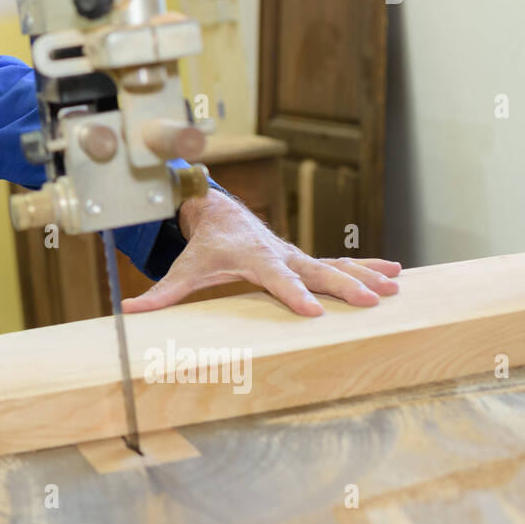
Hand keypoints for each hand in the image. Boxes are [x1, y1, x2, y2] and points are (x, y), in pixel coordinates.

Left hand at [121, 189, 400, 316]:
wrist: (220, 212)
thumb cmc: (203, 244)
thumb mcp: (183, 268)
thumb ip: (161, 293)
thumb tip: (129, 310)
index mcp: (253, 258)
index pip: (276, 279)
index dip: (292, 294)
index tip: (313, 311)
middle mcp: (281, 254)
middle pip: (316, 271)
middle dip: (345, 286)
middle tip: (372, 302)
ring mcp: (297, 255)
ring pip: (335, 264)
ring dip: (365, 275)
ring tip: (396, 288)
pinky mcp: (305, 259)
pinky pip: (340, 263)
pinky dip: (367, 266)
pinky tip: (396, 275)